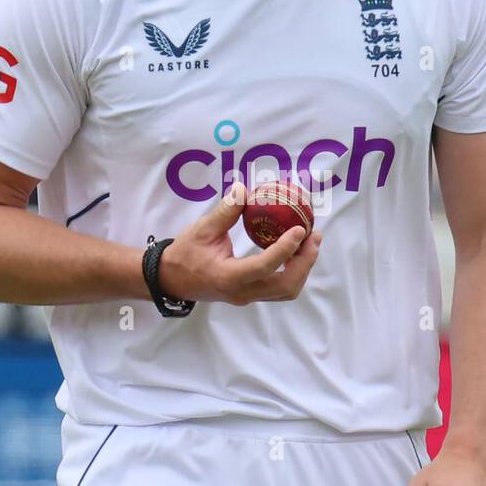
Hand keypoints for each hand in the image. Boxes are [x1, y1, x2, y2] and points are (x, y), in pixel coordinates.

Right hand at [158, 181, 321, 305]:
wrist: (172, 280)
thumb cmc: (185, 253)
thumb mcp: (202, 229)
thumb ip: (226, 211)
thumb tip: (244, 188)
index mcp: (229, 277)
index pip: (264, 266)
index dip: (286, 249)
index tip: (300, 229)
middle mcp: (242, 292)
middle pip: (285, 286)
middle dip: (305, 262)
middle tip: (314, 236)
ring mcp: (248, 296)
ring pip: (286, 291)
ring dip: (303, 268)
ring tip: (310, 242)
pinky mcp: (251, 294)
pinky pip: (279, 288)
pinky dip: (293, 271)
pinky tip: (295, 250)